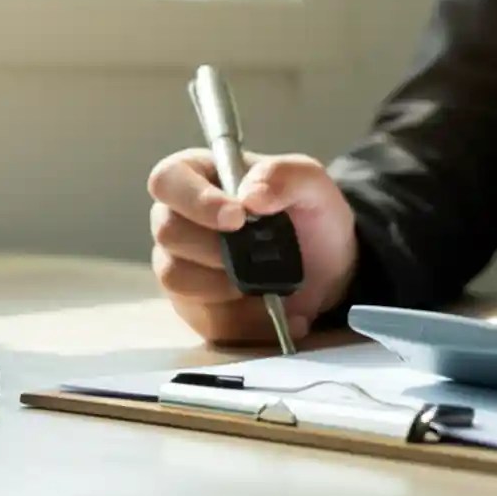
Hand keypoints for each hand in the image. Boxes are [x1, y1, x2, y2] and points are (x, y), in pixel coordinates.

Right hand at [147, 149, 357, 344]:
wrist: (328, 266)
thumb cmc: (310, 213)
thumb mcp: (311, 182)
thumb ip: (284, 176)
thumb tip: (251, 196)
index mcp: (198, 175)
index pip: (168, 180)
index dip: (195, 200)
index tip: (237, 217)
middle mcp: (178, 218)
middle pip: (168, 231)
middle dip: (216, 247)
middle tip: (257, 254)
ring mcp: (181, 264)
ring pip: (177, 277)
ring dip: (226, 284)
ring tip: (268, 282)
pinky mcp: (195, 306)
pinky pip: (205, 318)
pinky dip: (246, 320)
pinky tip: (279, 313)